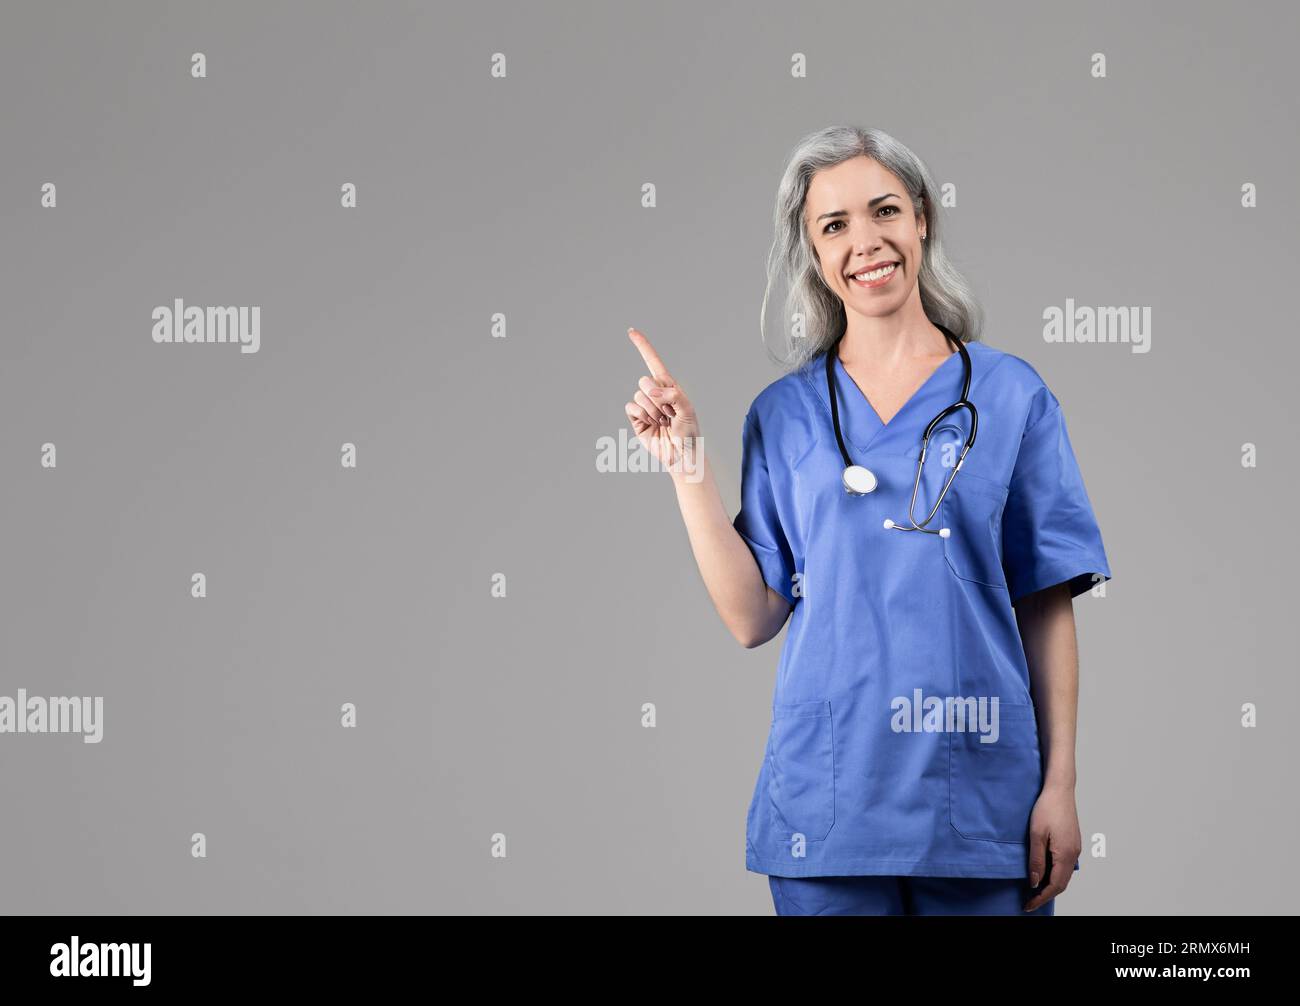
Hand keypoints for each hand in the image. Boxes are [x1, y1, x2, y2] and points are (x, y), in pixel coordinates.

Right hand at [624, 327, 701, 474]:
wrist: (680, 454)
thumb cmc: (689, 432)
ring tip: (663, 422)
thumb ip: (673, 396)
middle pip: (644, 380)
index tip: (631, 331)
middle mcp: (655, 393)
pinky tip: (652, 425)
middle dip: (657, 397)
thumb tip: (652, 391)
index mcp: (669, 386)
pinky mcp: (636, 419)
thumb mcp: (688, 410)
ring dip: (653, 411)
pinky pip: (631, 408)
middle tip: (669, 413)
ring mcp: (644, 406)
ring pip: (639, 395)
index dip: (642, 346)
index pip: (653, 361)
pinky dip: (642, 416)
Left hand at [1024, 783, 1081, 911]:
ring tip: (1035, 889)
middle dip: (1046, 894)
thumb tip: (1035, 882)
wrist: (1060, 789)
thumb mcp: (1036, 835)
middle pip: (1062, 883)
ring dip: (1051, 884)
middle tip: (1030, 900)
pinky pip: (1065, 865)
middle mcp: (1073, 854)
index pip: (1055, 885)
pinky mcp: (1073, 842)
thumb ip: (1036, 860)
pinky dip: (1055, 874)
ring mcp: (1075, 848)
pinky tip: (1044, 871)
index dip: (1041, 897)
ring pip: (1064, 875)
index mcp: (1065, 855)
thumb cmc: (1047, 808)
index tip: (1029, 905)